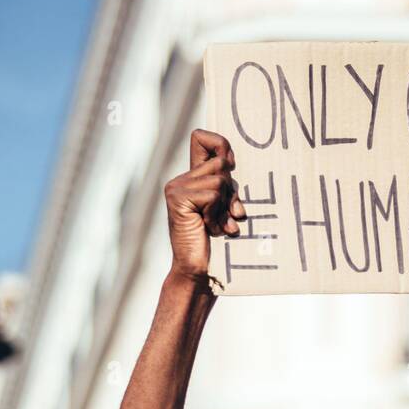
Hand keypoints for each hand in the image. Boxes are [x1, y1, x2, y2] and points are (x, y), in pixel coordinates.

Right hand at [164, 129, 245, 281]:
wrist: (197, 271)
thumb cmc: (215, 243)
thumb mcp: (224, 207)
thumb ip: (225, 186)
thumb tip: (230, 160)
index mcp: (190, 179)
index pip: (202, 137)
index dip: (221, 144)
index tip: (232, 166)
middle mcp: (180, 180)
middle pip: (220, 163)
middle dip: (230, 191)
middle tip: (225, 215)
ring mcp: (176, 188)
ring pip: (219, 180)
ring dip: (225, 206)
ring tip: (217, 225)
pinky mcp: (178, 198)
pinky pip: (213, 194)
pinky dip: (218, 214)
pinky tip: (211, 229)